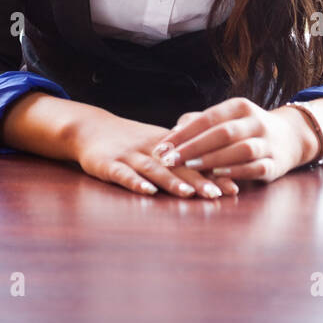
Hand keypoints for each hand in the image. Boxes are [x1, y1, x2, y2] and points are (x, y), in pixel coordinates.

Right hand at [71, 108, 239, 198]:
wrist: (89, 128)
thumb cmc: (128, 142)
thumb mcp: (156, 145)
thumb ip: (181, 158)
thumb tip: (216, 172)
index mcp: (166, 146)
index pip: (194, 160)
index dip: (213, 174)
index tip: (233, 187)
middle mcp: (151, 150)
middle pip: (178, 166)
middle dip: (200, 180)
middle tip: (220, 194)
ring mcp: (129, 156)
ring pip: (154, 169)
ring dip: (171, 182)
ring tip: (188, 193)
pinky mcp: (108, 164)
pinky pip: (123, 174)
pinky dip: (135, 183)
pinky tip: (147, 192)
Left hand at [149, 98, 313, 185]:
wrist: (291, 137)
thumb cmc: (246, 129)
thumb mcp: (227, 119)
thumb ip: (199, 123)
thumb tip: (172, 132)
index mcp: (239, 107)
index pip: (208, 118)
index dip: (183, 133)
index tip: (161, 147)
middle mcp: (255, 122)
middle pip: (222, 132)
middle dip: (193, 147)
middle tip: (169, 160)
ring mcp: (267, 143)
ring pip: (240, 149)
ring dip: (214, 158)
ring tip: (190, 166)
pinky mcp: (276, 164)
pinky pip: (256, 167)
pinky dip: (237, 171)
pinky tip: (218, 175)